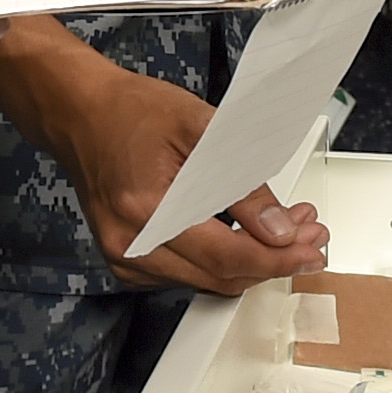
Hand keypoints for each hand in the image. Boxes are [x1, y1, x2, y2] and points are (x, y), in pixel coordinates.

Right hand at [0, 26, 327, 291]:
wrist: (81, 114)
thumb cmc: (131, 111)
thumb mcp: (199, 127)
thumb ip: (241, 182)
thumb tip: (278, 229)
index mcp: (146, 208)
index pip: (227, 256)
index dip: (277, 258)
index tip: (310, 248)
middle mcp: (130, 242)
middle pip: (220, 276)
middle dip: (273, 260)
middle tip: (309, 235)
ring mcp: (125, 256)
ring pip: (208, 281)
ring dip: (252, 261)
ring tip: (286, 229)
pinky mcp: (128, 259)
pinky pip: (188, 274)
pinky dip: (222, 259)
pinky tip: (246, 235)